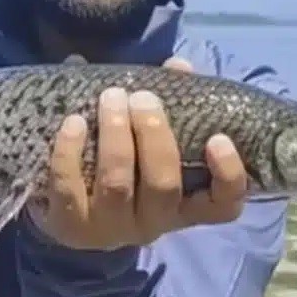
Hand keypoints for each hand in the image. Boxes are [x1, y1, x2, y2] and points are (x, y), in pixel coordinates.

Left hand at [29, 57, 248, 250]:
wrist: (68, 215)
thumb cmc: (125, 168)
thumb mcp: (150, 141)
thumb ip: (172, 104)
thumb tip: (179, 66)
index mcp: (183, 206)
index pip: (223, 207)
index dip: (228, 176)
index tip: (218, 138)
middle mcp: (152, 223)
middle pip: (162, 185)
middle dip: (153, 135)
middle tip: (141, 97)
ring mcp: (110, 229)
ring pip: (117, 184)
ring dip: (115, 135)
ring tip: (110, 98)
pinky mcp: (71, 226)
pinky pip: (69, 189)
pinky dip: (70, 153)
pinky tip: (73, 123)